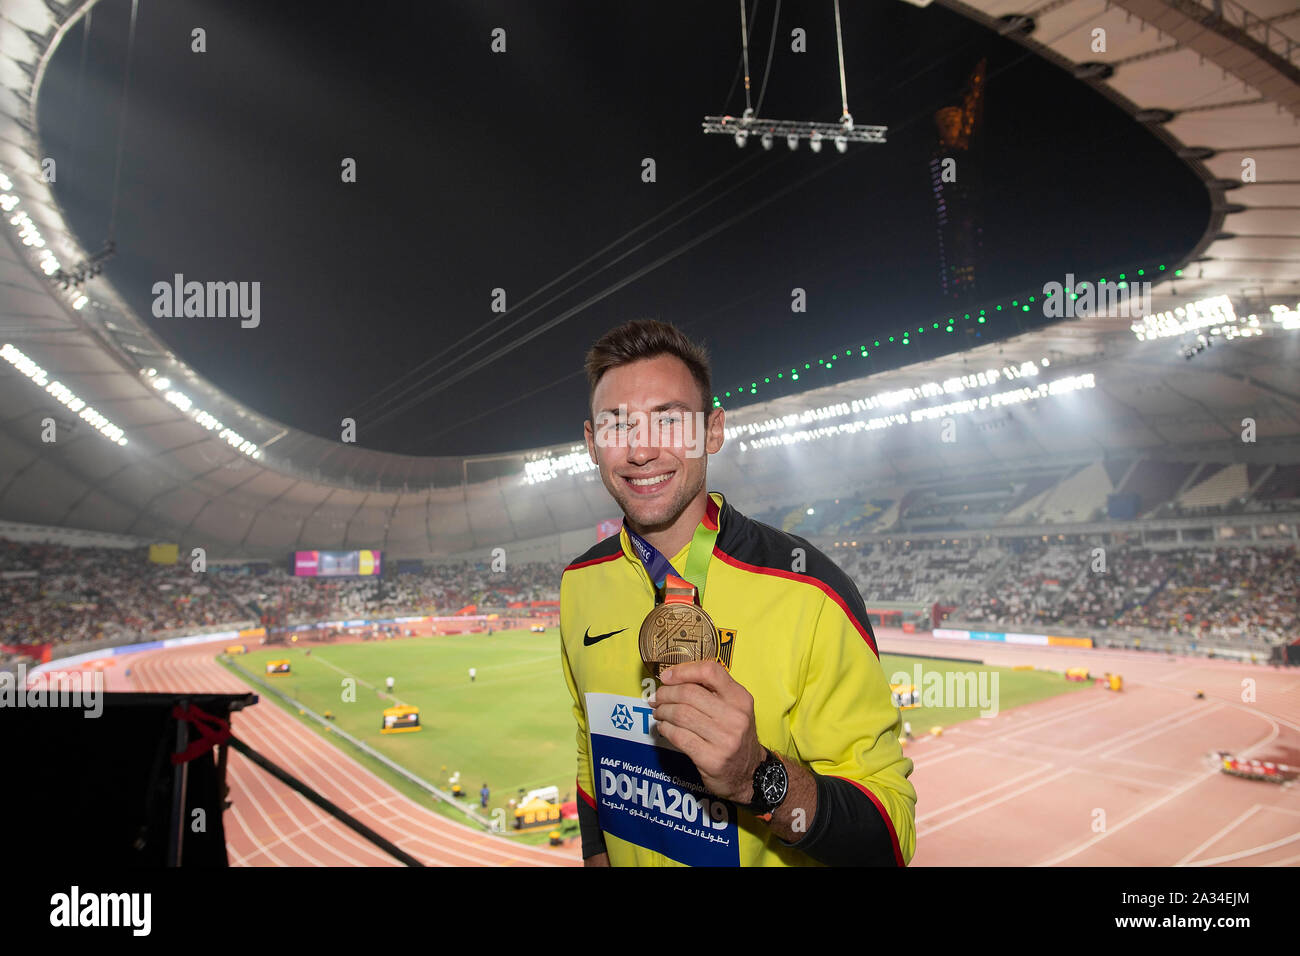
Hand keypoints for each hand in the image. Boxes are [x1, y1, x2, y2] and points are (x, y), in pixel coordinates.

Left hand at [651, 660, 765, 803]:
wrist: (750, 773)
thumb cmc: (736, 736)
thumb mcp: (735, 709)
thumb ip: (712, 691)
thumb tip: (674, 679)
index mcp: (740, 699)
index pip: (710, 671)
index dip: (683, 671)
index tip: (667, 676)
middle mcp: (736, 717)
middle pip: (689, 694)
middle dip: (666, 694)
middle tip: (657, 698)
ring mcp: (725, 739)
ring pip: (681, 715)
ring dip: (663, 711)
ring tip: (659, 712)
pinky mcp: (711, 759)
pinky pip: (679, 737)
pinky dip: (666, 729)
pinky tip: (664, 727)